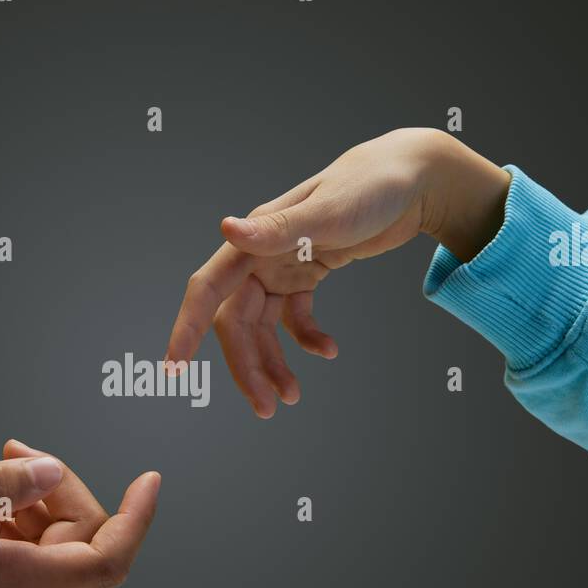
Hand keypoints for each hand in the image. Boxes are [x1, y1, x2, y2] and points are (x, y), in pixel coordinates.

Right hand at [0, 441, 160, 587]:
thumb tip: (49, 469)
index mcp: (7, 583)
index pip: (105, 561)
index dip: (136, 519)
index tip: (149, 478)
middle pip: (78, 538)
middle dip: (57, 486)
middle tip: (9, 450)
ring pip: (52, 540)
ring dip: (32, 498)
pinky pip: (26, 548)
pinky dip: (13, 514)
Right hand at [164, 127, 510, 416]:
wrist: (413, 178)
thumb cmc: (371, 186)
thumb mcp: (328, 212)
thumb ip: (277, 229)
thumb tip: (226, 229)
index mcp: (255, 237)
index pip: (209, 289)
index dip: (187, 327)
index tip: (174, 365)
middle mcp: (261, 253)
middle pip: (238, 321)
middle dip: (248, 366)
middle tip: (267, 409)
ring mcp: (283, 265)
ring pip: (263, 326)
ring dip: (274, 363)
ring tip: (292, 397)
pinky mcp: (307, 273)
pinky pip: (296, 317)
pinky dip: (308, 339)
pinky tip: (329, 351)